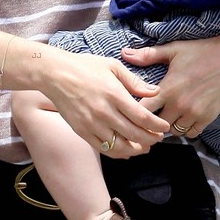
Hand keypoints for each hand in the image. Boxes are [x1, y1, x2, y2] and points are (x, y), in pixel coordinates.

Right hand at [43, 50, 169, 157]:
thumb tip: (155, 91)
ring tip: (145, 147)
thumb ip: (134, 81)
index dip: (157, 125)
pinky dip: (118, 153)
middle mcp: (104, 112)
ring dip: (136, 149)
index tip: (165, 128)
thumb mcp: (112, 66)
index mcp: (115, 94)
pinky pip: (103, 148)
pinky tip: (126, 151)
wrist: (54, 74)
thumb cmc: (84, 66)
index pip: (143, 117)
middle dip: (151, 139)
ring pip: (120, 146)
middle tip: (158, 138)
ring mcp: (92, 124)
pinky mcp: (82, 131)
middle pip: (135, 134)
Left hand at [121, 7, 219, 134]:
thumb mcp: (174, 50)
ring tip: (164, 118)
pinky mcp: (209, 118)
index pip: (142, 110)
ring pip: (173, 131)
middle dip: (149, 122)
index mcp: (168, 89)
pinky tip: (182, 119)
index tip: (131, 110)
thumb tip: (124, 54)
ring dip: (167, 126)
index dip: (134, 112)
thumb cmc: (202, 51)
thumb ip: (148, 55)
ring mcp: (195, 113)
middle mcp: (180, 105)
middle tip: (147, 117)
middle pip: (156, 125)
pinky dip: (185, 129)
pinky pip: (191, 133)